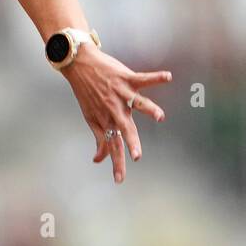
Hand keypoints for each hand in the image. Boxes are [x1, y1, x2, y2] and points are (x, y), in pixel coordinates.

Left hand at [62, 45, 171, 183]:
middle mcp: (115, 108)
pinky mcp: (125, 78)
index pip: (113, 145)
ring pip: (138, 103)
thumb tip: (98, 159)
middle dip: (131, 142)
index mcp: (107, 119)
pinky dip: (156, 78)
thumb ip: (99, 138)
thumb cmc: (87, 93)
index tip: (119, 180)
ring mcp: (121, 93)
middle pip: (125, 128)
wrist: (78, 64)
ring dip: (149, 110)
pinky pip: (143, 78)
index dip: (116, 163)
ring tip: (160, 117)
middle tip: (137, 156)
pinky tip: (168, 77)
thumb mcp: (90, 117)